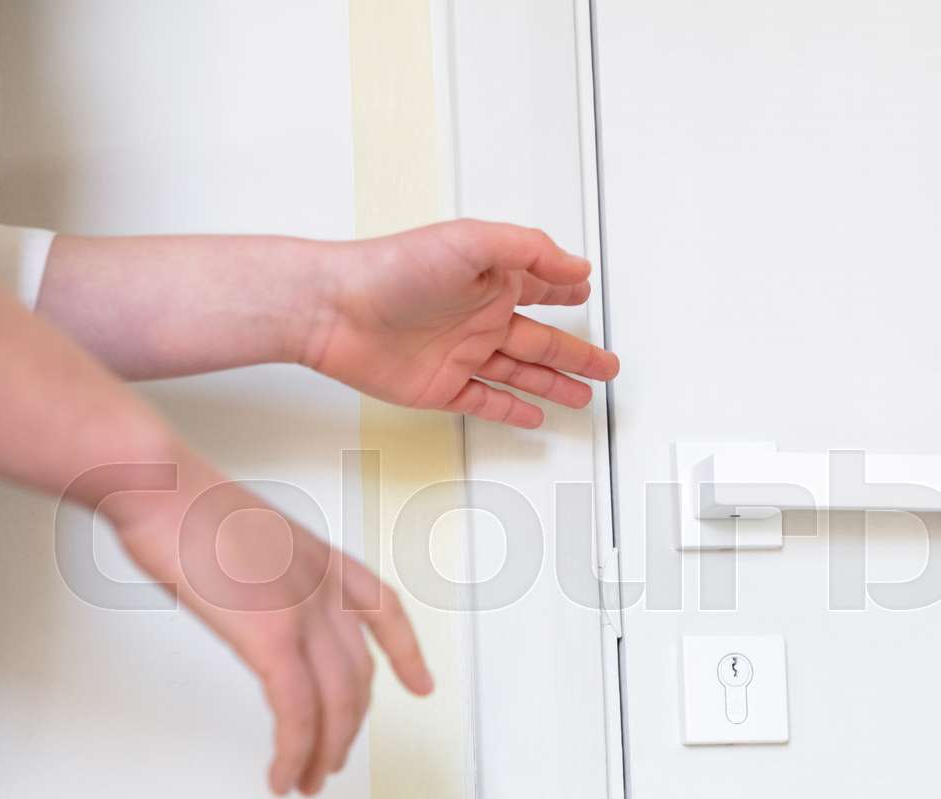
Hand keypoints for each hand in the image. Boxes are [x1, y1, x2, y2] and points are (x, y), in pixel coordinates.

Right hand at [110, 461, 432, 797]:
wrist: (162, 488)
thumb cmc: (182, 504)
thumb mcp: (247, 537)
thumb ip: (265, 576)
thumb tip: (250, 603)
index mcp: (325, 560)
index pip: (387, 611)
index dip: (408, 654)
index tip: (422, 686)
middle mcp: (327, 589)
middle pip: (358, 675)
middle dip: (349, 727)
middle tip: (330, 763)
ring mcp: (304, 615)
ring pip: (336, 705)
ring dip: (323, 752)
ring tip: (306, 782)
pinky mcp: (272, 640)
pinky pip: (296, 714)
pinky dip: (293, 753)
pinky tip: (281, 776)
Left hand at [303, 219, 619, 427]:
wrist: (334, 309)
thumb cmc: (392, 267)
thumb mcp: (472, 241)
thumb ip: (530, 251)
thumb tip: (576, 265)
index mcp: (491, 279)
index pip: (542, 286)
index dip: (566, 289)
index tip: (585, 291)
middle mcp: (479, 316)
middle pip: (543, 340)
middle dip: (577, 353)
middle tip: (607, 365)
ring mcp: (462, 354)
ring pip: (522, 374)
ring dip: (555, 384)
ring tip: (585, 395)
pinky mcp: (441, 387)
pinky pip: (487, 401)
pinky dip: (513, 409)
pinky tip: (534, 415)